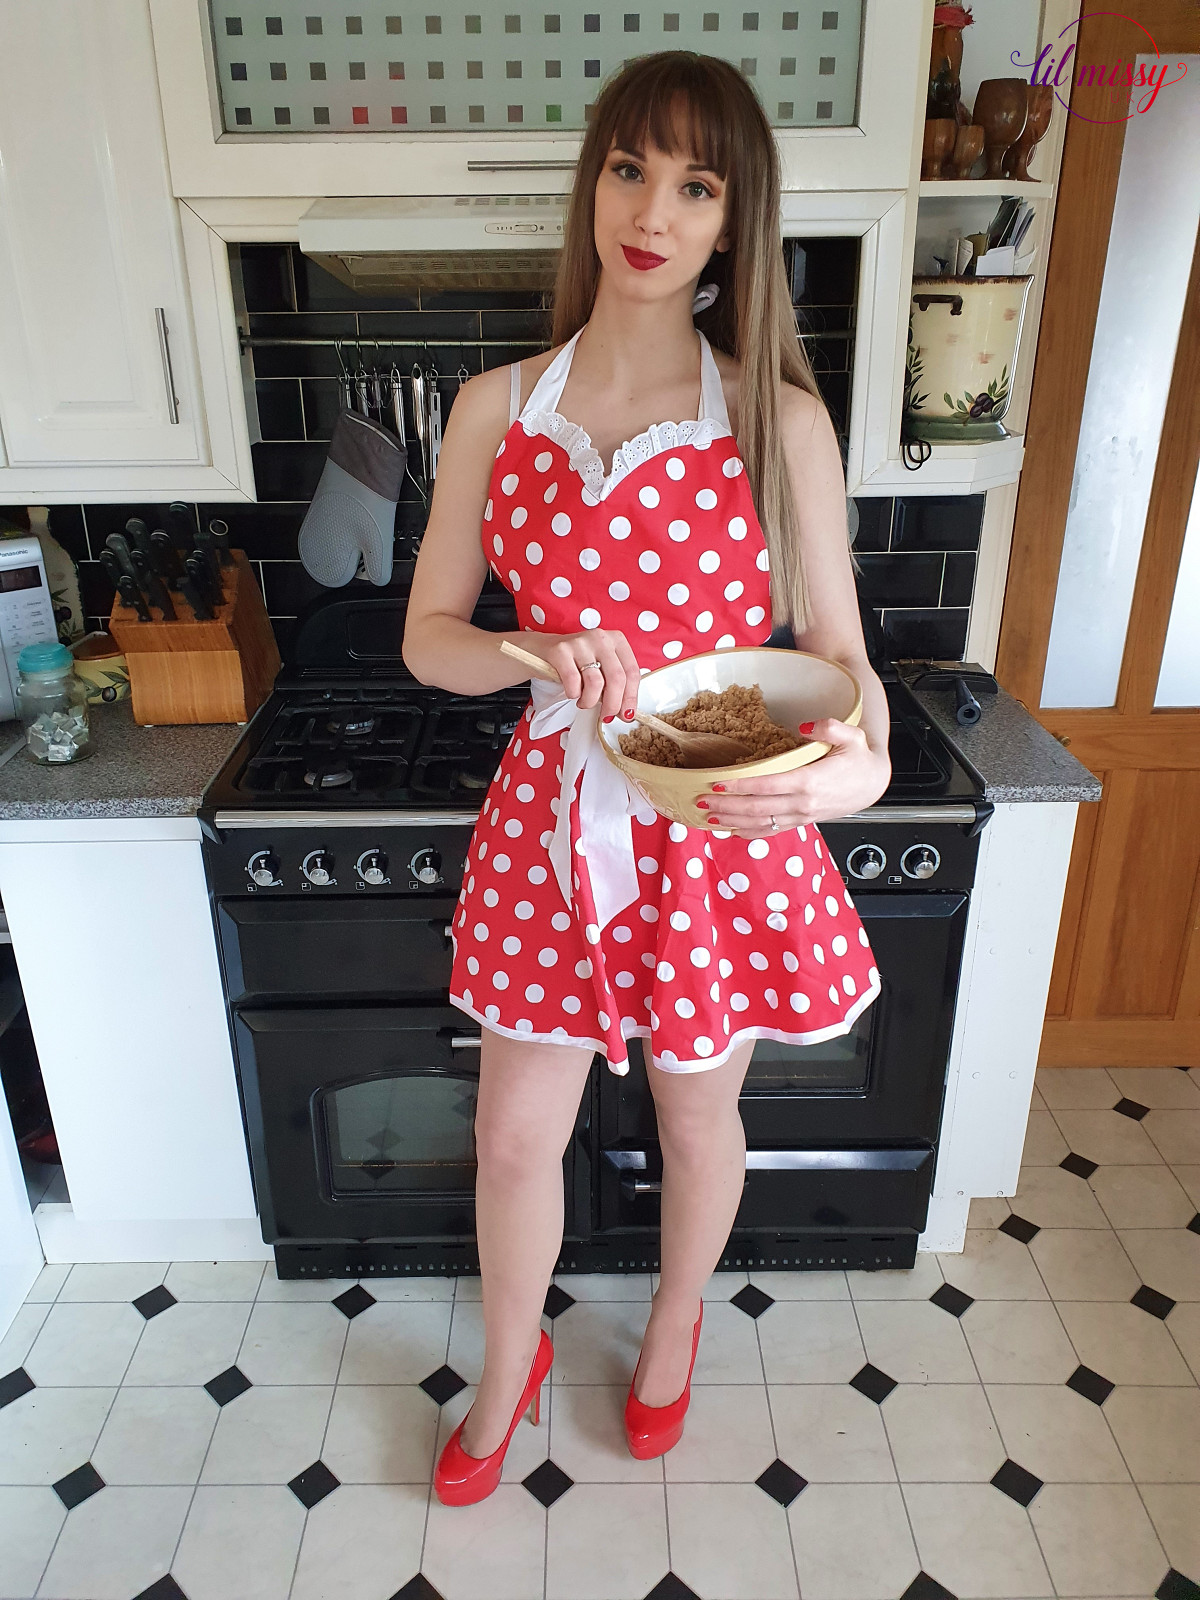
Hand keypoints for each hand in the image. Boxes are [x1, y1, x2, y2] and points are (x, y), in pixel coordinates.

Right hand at [521, 629, 641, 719]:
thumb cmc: (577, 661)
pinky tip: (572, 693)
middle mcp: (600, 638)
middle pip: (617, 678)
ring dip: (590, 701)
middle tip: (606, 716)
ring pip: (595, 682)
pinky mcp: (560, 650)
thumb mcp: (601, 667)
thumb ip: (615, 684)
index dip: (631, 697)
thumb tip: (626, 712)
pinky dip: (574, 694)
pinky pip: (573, 681)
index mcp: (616, 640)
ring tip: (584, 703)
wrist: (543, 649)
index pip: (631, 672)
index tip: (626, 714)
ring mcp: (580, 642)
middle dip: (613, 704)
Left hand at [698, 718, 890, 838]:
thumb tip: (804, 726)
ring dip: (733, 821)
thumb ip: (830, 727)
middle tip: (701, 800)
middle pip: (757, 807)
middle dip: (727, 805)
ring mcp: (802, 815)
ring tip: (709, 817)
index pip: (767, 785)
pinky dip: (751, 832)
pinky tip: (733, 831)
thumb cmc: (859, 760)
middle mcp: (803, 803)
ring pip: (762, 822)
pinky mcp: (802, 821)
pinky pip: (773, 831)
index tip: (717, 782)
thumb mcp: (852, 736)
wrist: (872, 784)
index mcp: (810, 781)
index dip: (740, 786)